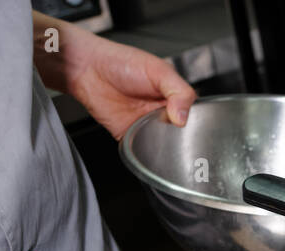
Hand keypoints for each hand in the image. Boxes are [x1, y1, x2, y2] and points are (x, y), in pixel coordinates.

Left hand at [34, 14, 194, 138]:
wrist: (88, 69)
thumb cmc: (121, 62)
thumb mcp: (159, 70)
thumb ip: (178, 91)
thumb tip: (183, 118)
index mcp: (174, 97)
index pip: (195, 115)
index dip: (197, 121)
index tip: (193, 124)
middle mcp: (163, 113)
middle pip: (182, 134)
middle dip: (182, 137)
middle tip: (175, 131)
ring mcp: (148, 126)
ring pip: (165, 145)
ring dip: (166, 146)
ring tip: (162, 137)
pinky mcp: (132, 137)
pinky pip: (145, 151)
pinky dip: (148, 153)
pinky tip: (150, 147)